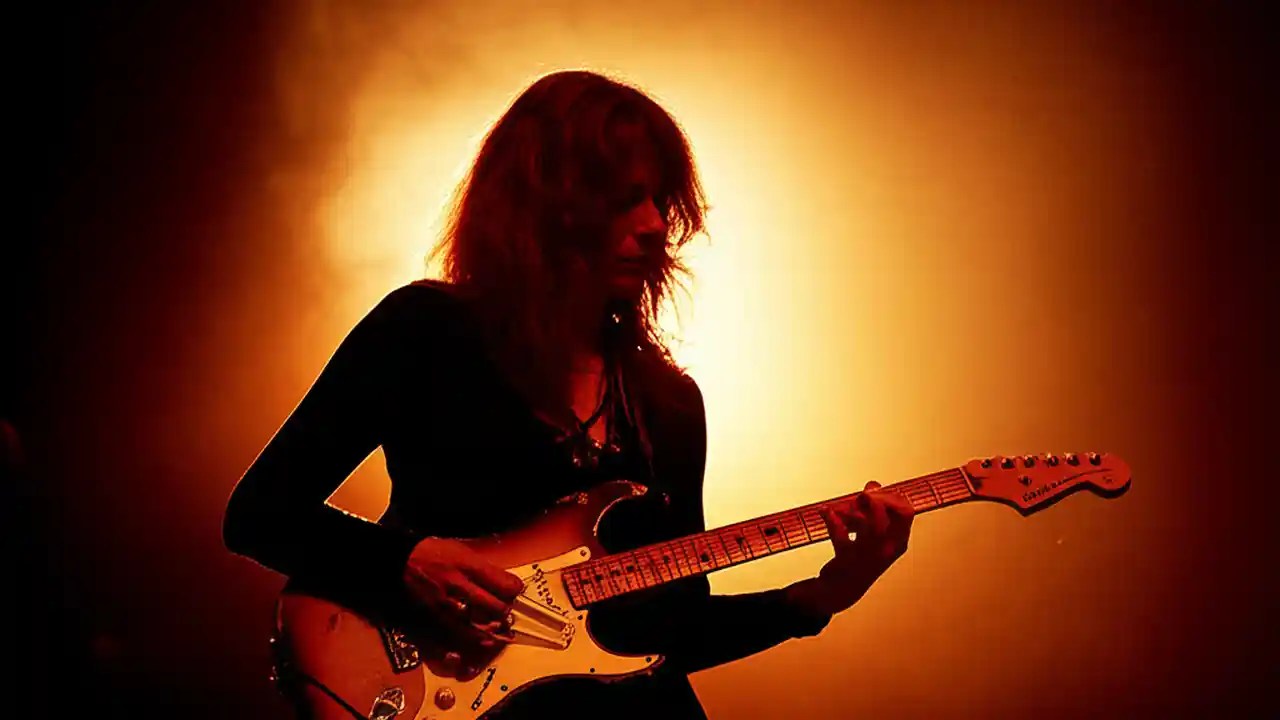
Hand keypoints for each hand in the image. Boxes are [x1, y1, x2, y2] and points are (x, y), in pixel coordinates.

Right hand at [403, 537, 524, 677]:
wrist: (397, 562)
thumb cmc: (429, 553)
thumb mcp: (461, 550)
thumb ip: (483, 568)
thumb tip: (503, 583)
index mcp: (469, 567)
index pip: (507, 586)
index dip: (514, 590)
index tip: (513, 590)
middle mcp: (460, 588)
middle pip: (498, 610)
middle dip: (505, 611)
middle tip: (504, 610)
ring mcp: (447, 609)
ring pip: (481, 630)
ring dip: (492, 631)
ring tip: (496, 628)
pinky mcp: (434, 622)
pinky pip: (458, 640)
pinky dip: (469, 643)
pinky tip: (477, 640)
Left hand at [787, 481, 914, 615]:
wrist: (842, 590)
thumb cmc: (860, 558)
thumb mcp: (874, 533)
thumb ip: (876, 508)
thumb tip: (874, 485)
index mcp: (899, 541)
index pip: (906, 511)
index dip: (890, 495)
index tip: (872, 492)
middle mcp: (888, 549)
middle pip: (891, 516)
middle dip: (874, 498)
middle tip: (858, 499)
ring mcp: (870, 556)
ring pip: (870, 524)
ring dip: (852, 510)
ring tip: (839, 509)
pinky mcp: (848, 562)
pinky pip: (842, 536)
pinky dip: (832, 521)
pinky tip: (825, 512)